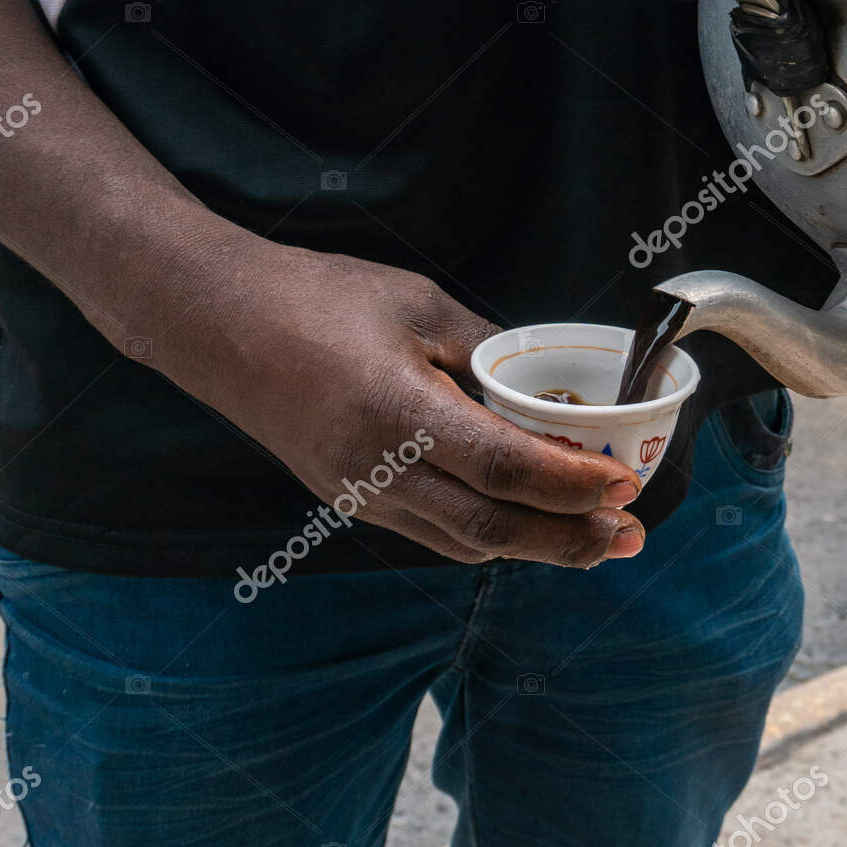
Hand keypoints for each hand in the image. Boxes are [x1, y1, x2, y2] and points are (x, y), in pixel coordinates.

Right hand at [163, 242, 644, 566]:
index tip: (625, 483)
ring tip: (595, 536)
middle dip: (571, 540)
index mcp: (397, 414)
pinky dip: (490, 535)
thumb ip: (487, 352)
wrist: (216, 325)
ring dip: (536, 547)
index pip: (505, 471)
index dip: (573, 486)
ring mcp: (359, 495)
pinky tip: (526, 520)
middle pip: (492, 530)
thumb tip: (548, 394)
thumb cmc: (317, 300)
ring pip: (464, 544)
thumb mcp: (419, 306)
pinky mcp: (348, 500)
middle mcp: (377, 471)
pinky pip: (434, 533)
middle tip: (630, 535)